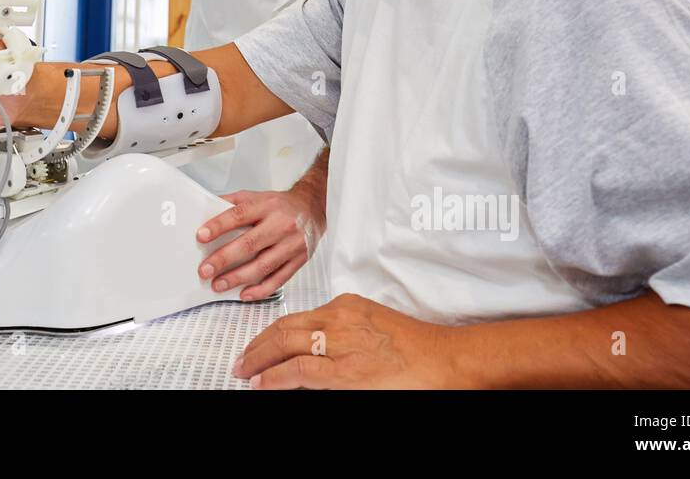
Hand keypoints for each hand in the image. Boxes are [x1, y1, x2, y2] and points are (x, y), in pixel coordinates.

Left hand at [195, 181, 323, 299]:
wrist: (312, 208)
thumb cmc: (281, 204)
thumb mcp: (257, 196)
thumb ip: (233, 202)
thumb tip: (206, 209)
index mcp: (267, 206)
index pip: (239, 215)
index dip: (219, 226)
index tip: (201, 236)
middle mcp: (281, 225)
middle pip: (250, 244)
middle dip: (224, 259)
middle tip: (205, 270)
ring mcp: (292, 244)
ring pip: (264, 265)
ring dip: (238, 278)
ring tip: (219, 284)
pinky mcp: (299, 260)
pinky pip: (279, 279)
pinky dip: (260, 290)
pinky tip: (244, 294)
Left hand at [234, 293, 458, 388]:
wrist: (447, 359)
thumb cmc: (419, 348)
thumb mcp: (373, 328)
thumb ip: (343, 333)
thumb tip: (315, 351)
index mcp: (346, 306)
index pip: (297, 317)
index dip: (271, 332)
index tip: (259, 344)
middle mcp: (339, 318)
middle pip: (284, 327)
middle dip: (257, 344)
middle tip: (242, 359)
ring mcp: (340, 343)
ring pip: (285, 344)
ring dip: (259, 359)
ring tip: (245, 371)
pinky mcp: (345, 370)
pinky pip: (298, 371)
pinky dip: (274, 376)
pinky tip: (261, 382)